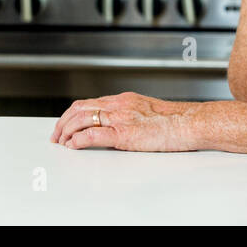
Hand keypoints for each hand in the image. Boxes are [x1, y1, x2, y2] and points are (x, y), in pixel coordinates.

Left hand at [51, 91, 198, 151]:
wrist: (191, 122)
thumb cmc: (175, 121)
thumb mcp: (146, 112)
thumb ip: (129, 115)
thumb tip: (116, 127)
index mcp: (123, 99)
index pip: (88, 103)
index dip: (71, 115)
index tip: (63, 126)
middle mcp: (118, 105)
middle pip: (79, 109)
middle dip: (62, 123)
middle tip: (55, 137)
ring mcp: (121, 118)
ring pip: (81, 118)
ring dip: (66, 132)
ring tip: (61, 143)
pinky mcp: (124, 133)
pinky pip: (93, 133)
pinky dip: (78, 140)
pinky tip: (73, 146)